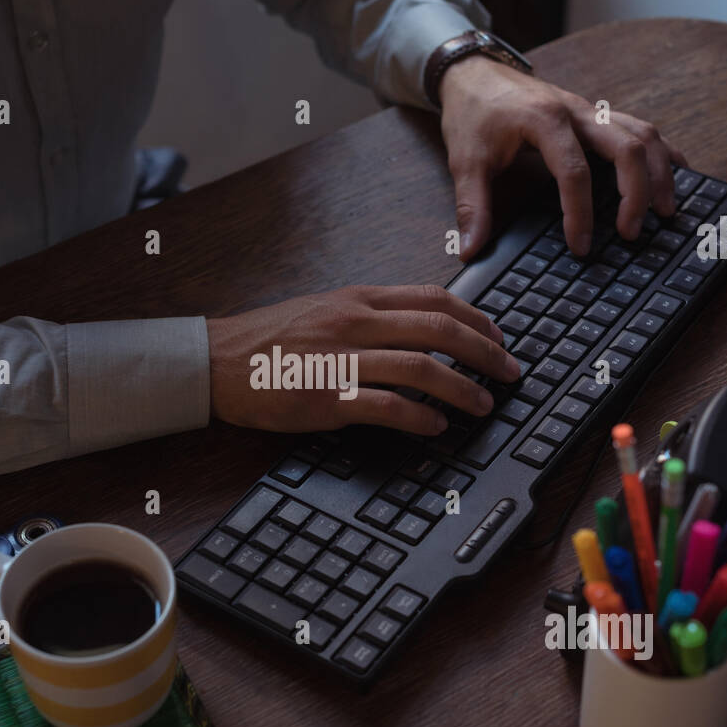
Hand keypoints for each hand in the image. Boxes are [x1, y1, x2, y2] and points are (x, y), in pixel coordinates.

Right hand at [207, 285, 521, 435]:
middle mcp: (355, 323)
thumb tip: (421, 327)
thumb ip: (371, 315)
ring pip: (421, 368)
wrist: (216, 361)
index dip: (477, 319)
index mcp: (358, 299)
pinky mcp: (327, 398)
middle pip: (439, 330)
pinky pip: (386, 406)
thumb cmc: (270, 339)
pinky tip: (437, 426)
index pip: (434, 299)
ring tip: (483, 404)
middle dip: (485, 352)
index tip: (500, 337)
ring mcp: (341, 360)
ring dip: (463, 388)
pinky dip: (420, 418)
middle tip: (509, 371)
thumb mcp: (325, 310)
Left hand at [438, 55, 688, 260]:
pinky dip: (661, 152)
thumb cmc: (473, 113)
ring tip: (664, 212)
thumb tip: (470, 249)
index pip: (574, 171)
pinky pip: (640, 129)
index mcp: (545, 120)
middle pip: (627, 147)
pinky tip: (675, 175)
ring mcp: (592, 110)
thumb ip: (472, 206)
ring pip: (643, 135)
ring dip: (659, 173)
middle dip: (636, 193)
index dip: (580, 213)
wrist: (475, 72)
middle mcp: (578, 111)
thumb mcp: (465, 161)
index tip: (580, 245)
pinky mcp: (597, 114)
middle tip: (631, 233)